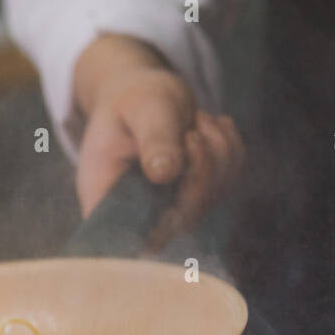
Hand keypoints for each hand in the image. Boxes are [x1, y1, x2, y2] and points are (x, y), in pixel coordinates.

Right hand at [73, 35, 243, 249]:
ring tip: (198, 120)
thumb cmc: (133, 99)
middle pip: (182, 221)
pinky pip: (229, 183)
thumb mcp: (141, 107)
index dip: (163, 217)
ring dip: (219, 153)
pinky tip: (210, 127)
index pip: (130, 239)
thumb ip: (153, 137)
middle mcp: (138, 215)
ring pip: (211, 201)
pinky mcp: (198, 198)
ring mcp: (171, 210)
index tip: (176, 166)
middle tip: (193, 129)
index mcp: (105, 200)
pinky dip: (229, 150)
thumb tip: (164, 172)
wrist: (144, 94)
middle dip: (202, 169)